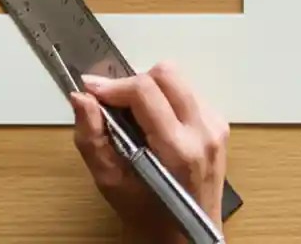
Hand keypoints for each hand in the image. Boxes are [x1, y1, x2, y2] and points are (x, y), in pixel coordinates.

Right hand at [70, 63, 228, 243]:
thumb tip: (81, 97)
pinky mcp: (220, 125)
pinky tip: (155, 124)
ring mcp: (216, 126)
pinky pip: (189, 94)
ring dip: (151, 90)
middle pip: (167, 74)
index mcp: (178, 148)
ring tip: (134, 116)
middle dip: (134, 82)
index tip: (91, 90)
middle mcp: (204, 131)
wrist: (187, 238)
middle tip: (114, 103)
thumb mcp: (110, 182)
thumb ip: (92, 138)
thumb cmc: (147, 215)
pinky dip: (166, 100)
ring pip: (179, 80)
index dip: (113, 85)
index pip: (145, 91)